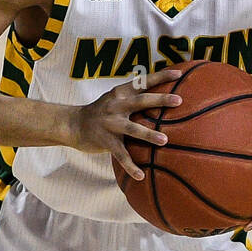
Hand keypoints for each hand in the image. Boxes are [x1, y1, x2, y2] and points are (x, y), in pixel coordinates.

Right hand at [71, 68, 182, 182]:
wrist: (73, 124)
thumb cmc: (101, 113)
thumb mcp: (114, 99)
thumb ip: (133, 98)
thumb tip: (161, 100)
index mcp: (121, 93)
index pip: (143, 82)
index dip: (160, 77)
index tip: (178, 74)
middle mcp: (116, 105)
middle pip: (141, 101)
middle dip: (160, 100)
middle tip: (178, 101)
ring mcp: (110, 123)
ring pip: (133, 128)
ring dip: (149, 134)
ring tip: (164, 140)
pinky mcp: (105, 141)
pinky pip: (120, 155)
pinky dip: (131, 166)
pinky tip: (141, 176)